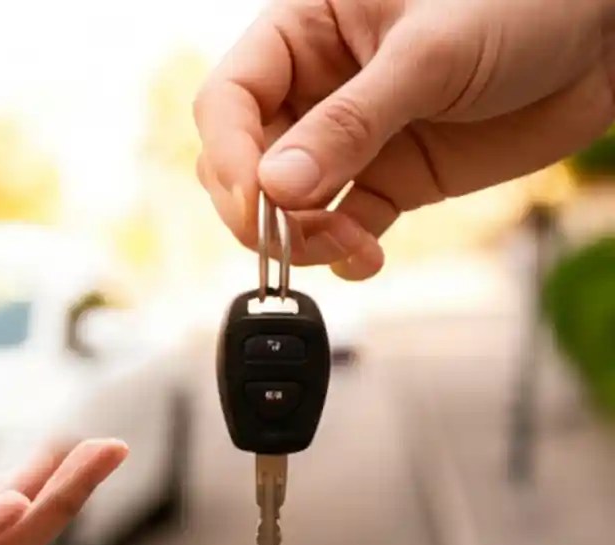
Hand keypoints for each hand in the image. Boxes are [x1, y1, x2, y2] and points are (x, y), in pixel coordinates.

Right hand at [195, 0, 614, 279]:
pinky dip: (340, 254)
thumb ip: (350, 123)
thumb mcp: (430, 54)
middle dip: (260, 208)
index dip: (229, 153)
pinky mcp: (388, 180)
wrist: (609, 37)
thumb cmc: (525, 2)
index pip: (229, 99)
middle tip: (292, 236)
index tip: (254, 199)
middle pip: (244, 161)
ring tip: (350, 246)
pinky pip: (338, 228)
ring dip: (301, 239)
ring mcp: (348, 139)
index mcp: (301, 31)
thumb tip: (275, 188)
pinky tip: (364, 256)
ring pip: (284, 205)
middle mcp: (313, 87)